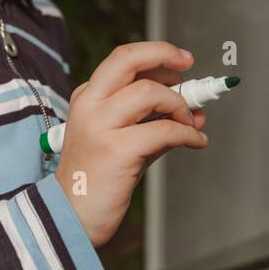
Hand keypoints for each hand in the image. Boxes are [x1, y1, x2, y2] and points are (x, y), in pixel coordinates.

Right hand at [53, 41, 208, 247]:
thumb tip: (193, 110)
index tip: (181, 60)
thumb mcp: (122, 139)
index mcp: (87, 97)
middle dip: (165, 56)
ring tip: (191, 123)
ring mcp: (100, 126)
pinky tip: (195, 141)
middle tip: (189, 69)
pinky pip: (164, 130)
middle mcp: (90, 106)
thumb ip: (153, 121)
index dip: (156, 53)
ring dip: (180, 105)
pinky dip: (187, 133)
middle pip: (129, 61)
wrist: (73, 216)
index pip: (123, 59)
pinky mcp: (116, 150)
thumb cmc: (98, 179)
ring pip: (150, 93)